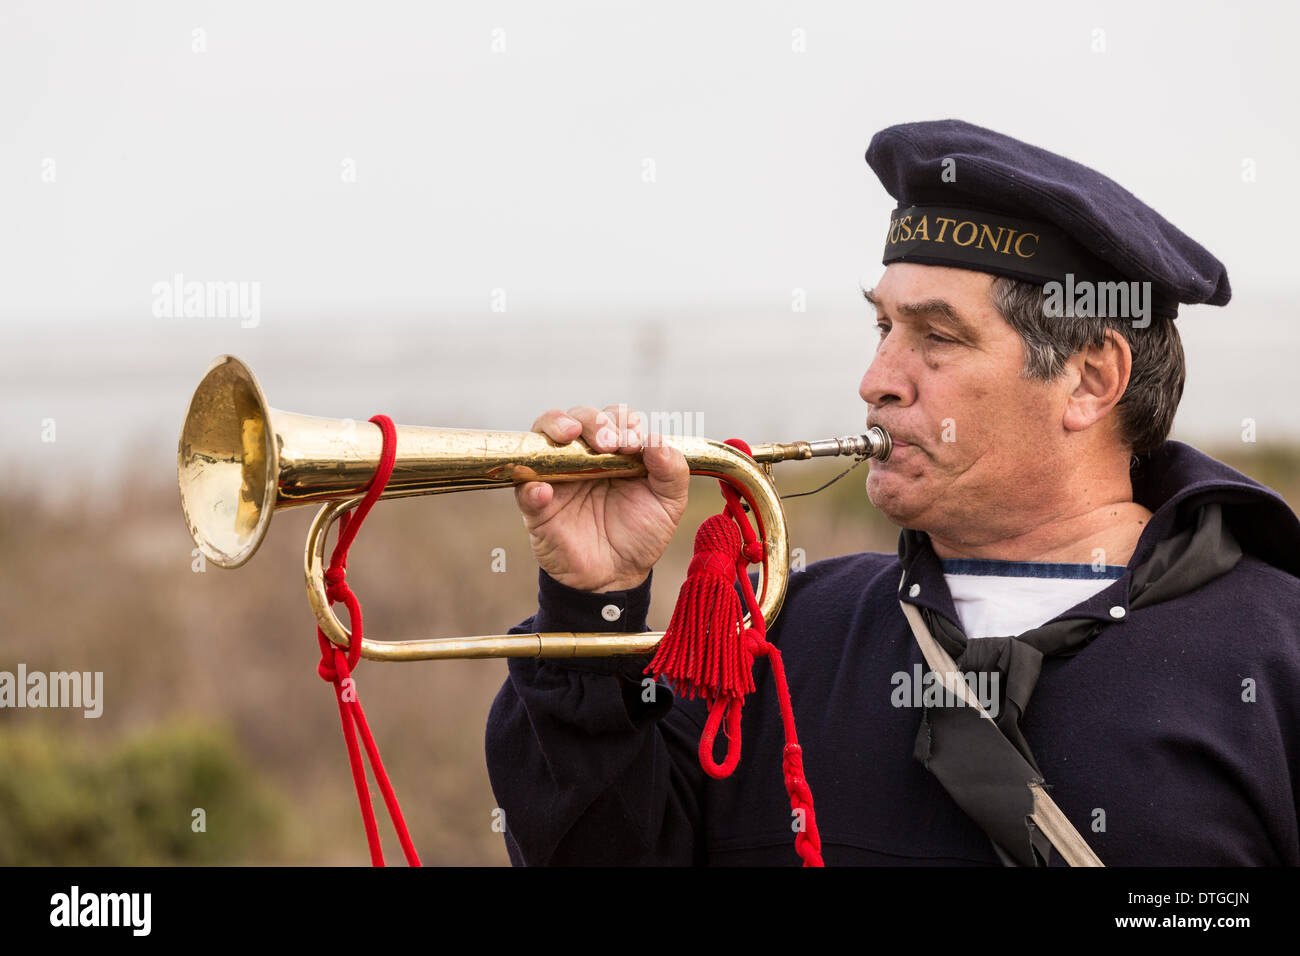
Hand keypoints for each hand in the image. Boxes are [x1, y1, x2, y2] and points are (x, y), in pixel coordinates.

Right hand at [515, 405, 689, 592]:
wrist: (617, 576)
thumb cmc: (642, 533)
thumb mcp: (669, 503)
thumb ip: (672, 470)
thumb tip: (656, 439)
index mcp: (615, 450)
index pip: (613, 417)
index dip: (622, 421)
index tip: (633, 442)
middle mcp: (583, 456)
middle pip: (577, 417)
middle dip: (593, 421)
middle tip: (609, 443)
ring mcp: (557, 477)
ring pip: (542, 436)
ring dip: (554, 427)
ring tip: (569, 436)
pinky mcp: (537, 506)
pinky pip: (524, 489)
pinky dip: (530, 486)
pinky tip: (544, 492)